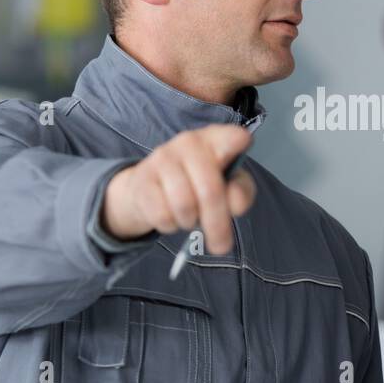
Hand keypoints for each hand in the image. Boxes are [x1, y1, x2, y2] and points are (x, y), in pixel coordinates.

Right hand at [100, 124, 255, 254]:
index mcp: (217, 140)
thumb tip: (235, 203)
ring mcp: (163, 158)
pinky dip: (170, 225)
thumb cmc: (197, 185)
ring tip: (190, 218)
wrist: (148, 188)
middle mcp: (190, 142)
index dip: (238, 144)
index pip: (232, 136)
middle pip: (210, 190)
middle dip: (217, 224)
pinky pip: (162, 215)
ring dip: (190, 222)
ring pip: (184, 205)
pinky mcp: (142, 178)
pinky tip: (171, 216)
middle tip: (221, 246)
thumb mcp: (226, 186)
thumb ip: (240, 193)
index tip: (241, 151)